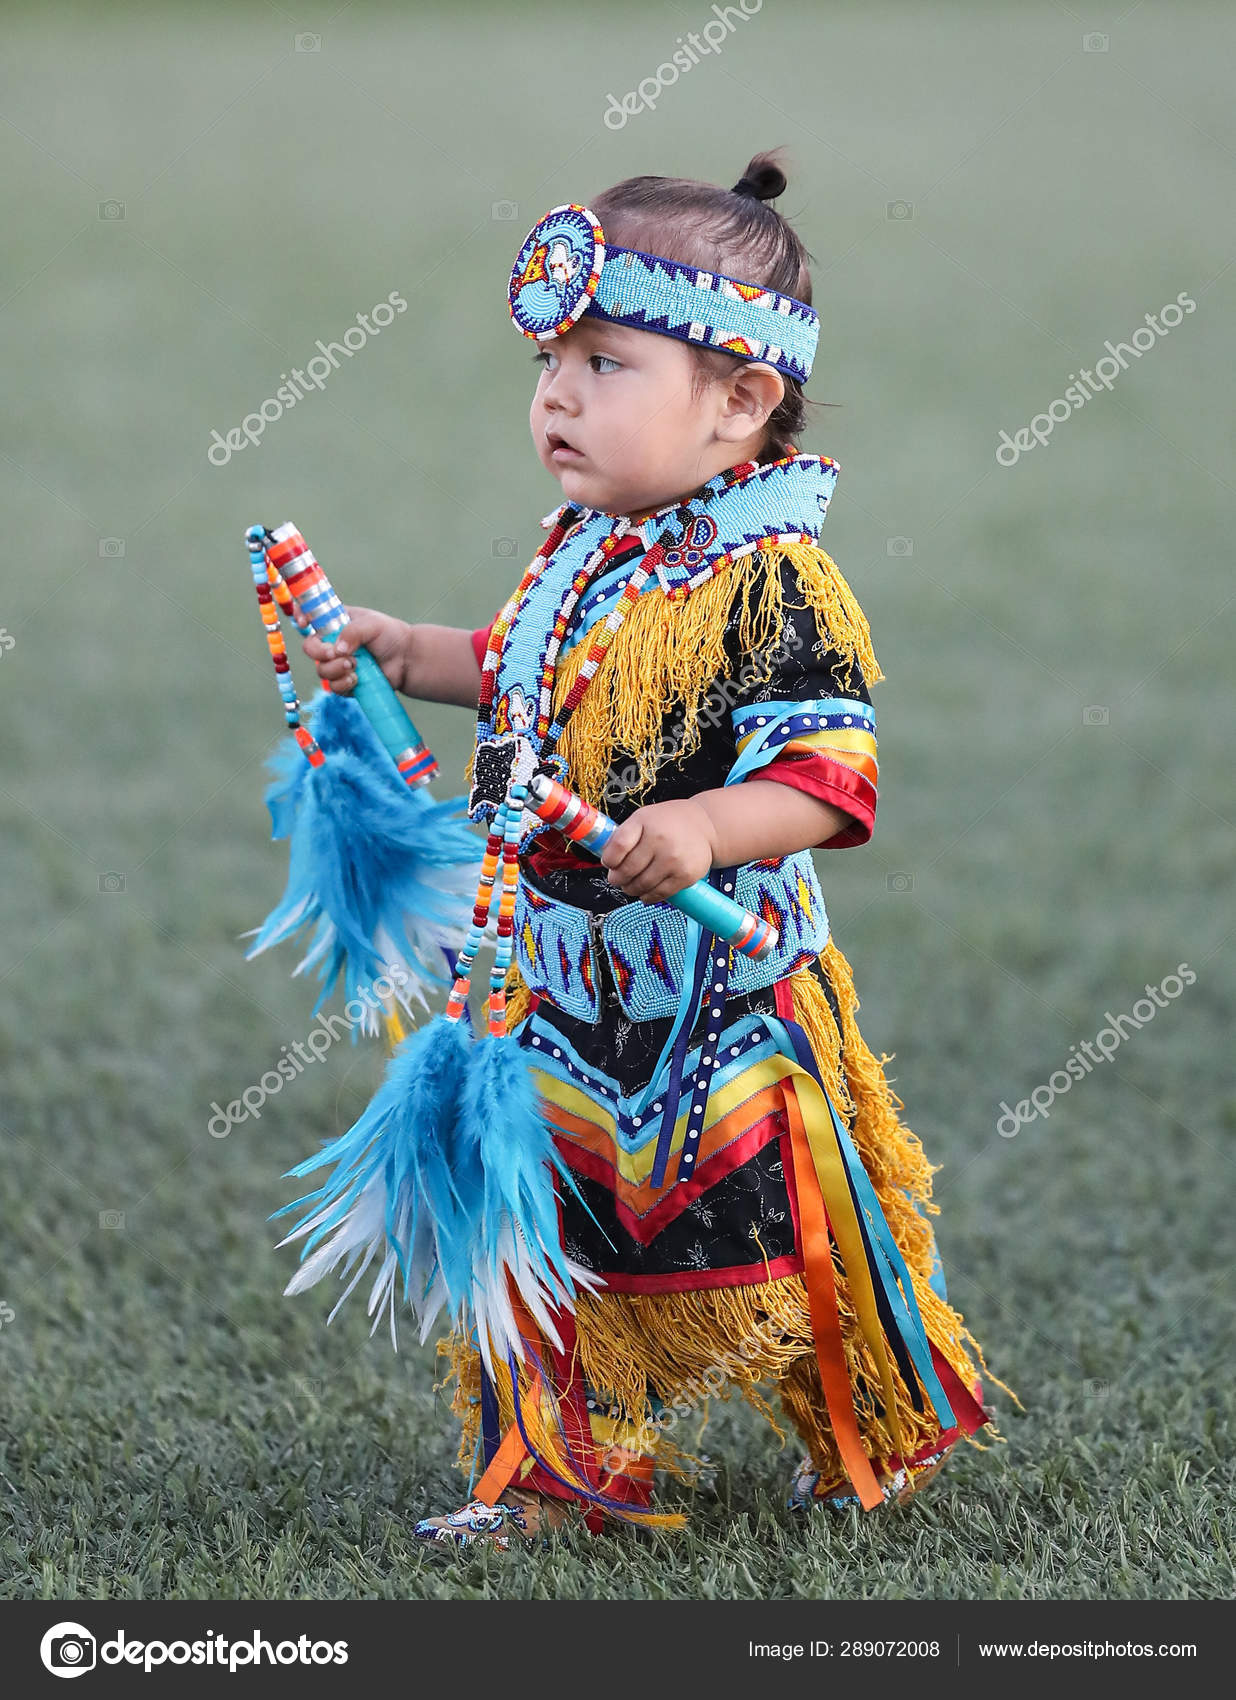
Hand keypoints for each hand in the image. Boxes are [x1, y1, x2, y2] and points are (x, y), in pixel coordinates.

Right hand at [301, 605, 411, 694]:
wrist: (406, 659)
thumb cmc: (390, 635)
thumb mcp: (372, 624)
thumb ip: (353, 631)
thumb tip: (338, 649)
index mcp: (335, 623)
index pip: (309, 617)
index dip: (301, 617)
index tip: (303, 622)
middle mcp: (332, 643)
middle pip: (310, 649)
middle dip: (320, 653)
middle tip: (337, 653)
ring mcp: (338, 664)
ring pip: (322, 671)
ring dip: (337, 669)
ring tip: (356, 665)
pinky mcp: (345, 682)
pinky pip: (334, 687)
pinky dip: (344, 683)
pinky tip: (357, 679)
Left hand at [599, 799, 716, 902]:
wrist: (704, 826)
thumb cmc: (668, 823)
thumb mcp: (643, 818)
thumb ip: (623, 836)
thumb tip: (605, 859)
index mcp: (644, 822)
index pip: (618, 846)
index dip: (609, 860)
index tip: (609, 863)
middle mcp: (660, 840)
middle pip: (627, 870)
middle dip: (617, 878)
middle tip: (617, 879)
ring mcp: (674, 859)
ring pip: (641, 885)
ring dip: (631, 889)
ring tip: (630, 886)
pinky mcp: (685, 876)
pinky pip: (659, 893)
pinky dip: (647, 897)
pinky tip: (645, 893)